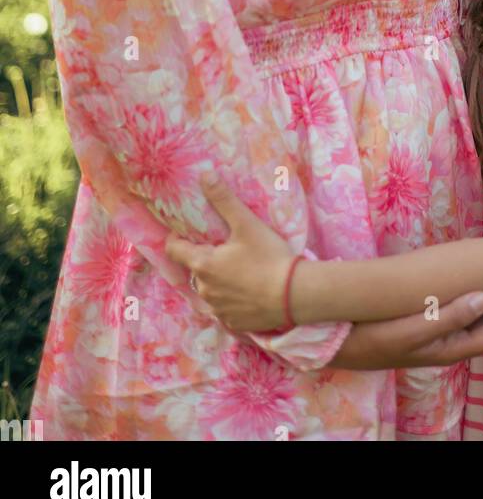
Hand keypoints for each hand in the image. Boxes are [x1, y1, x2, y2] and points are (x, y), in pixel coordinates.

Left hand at [165, 174, 292, 332]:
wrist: (293, 295)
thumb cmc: (267, 257)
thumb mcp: (246, 224)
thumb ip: (223, 200)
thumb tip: (204, 175)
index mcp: (202, 264)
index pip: (174, 250)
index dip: (176, 238)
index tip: (186, 231)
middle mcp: (204, 290)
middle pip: (195, 269)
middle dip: (204, 258)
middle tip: (224, 247)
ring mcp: (218, 309)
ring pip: (210, 290)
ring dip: (218, 280)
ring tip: (239, 269)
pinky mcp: (233, 323)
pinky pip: (225, 308)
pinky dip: (232, 299)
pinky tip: (248, 291)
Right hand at [326, 290, 482, 369]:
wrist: (338, 342)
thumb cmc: (374, 336)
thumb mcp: (412, 329)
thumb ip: (448, 314)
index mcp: (451, 348)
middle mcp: (448, 346)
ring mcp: (435, 338)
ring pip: (477, 323)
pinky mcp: (423, 327)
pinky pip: (459, 316)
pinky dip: (474, 302)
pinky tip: (473, 286)